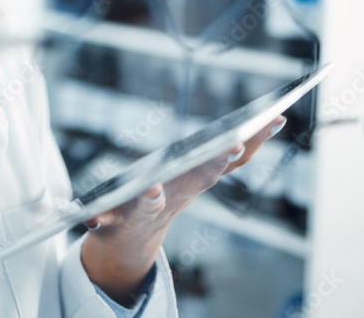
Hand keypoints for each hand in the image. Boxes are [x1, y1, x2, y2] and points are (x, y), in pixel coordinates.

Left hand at [80, 116, 285, 305]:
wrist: (127, 245)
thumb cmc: (163, 198)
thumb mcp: (197, 175)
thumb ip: (228, 155)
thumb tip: (275, 120)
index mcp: (194, 180)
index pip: (227, 158)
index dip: (252, 140)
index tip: (274, 119)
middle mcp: (175, 196)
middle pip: (197, 179)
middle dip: (215, 163)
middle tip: (233, 144)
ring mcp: (143, 210)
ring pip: (151, 203)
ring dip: (152, 197)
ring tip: (152, 187)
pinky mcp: (111, 220)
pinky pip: (103, 219)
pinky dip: (96, 217)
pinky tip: (88, 215)